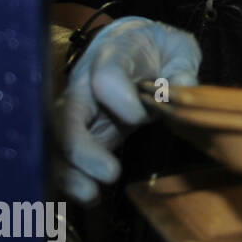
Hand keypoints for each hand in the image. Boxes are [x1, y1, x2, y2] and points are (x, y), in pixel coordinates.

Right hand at [53, 16, 201, 203]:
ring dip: (69, 171)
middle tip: (108, 174)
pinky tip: (88, 197)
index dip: (119, 98)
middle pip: (67, 114)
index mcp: (113, 54)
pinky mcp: (82, 131)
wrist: (135, 45)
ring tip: (91, 196)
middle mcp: (85, 82)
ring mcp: (79, 108)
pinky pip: (65, 155)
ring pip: (57, 140)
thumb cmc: (158, 47)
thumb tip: (183, 91)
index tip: (140, 115)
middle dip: (79, 148)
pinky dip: (70, 178)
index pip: (105, 76)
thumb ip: (182, 68)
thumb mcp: (178, 48)